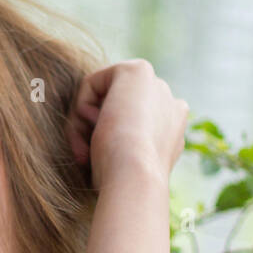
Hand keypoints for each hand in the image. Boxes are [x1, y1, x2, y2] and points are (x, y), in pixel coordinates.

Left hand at [66, 59, 188, 193]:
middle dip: (95, 131)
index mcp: (171, 128)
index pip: (127, 125)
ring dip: (84, 123)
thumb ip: (118, 146)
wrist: (136, 177)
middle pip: (113, 109)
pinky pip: (91, 83)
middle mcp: (168, 103)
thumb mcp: (123, 165)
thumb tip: (99, 138)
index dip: (106, 142)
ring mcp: (156, 85)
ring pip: (101, 98)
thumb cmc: (124, 183)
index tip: (100, 164)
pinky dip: (80, 107)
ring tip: (87, 147)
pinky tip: (93, 126)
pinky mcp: (137, 70)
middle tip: (87, 157)